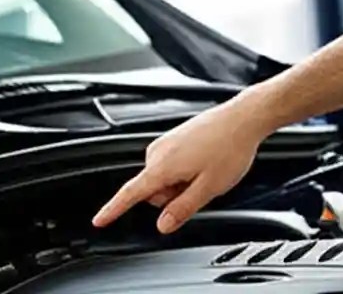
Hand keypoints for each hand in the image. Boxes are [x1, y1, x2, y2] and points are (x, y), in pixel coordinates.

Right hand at [91, 100, 267, 233]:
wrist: (244, 117)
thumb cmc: (230, 148)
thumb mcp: (210, 187)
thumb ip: (183, 208)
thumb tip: (163, 225)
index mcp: (162, 166)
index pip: (131, 194)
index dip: (113, 210)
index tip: (99, 220)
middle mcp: (158, 152)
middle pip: (154, 190)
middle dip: (174, 195)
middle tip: (203, 184)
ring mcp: (166, 142)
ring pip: (164, 178)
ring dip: (182, 182)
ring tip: (209, 169)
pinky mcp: (175, 137)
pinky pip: (172, 164)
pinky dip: (186, 169)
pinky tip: (207, 160)